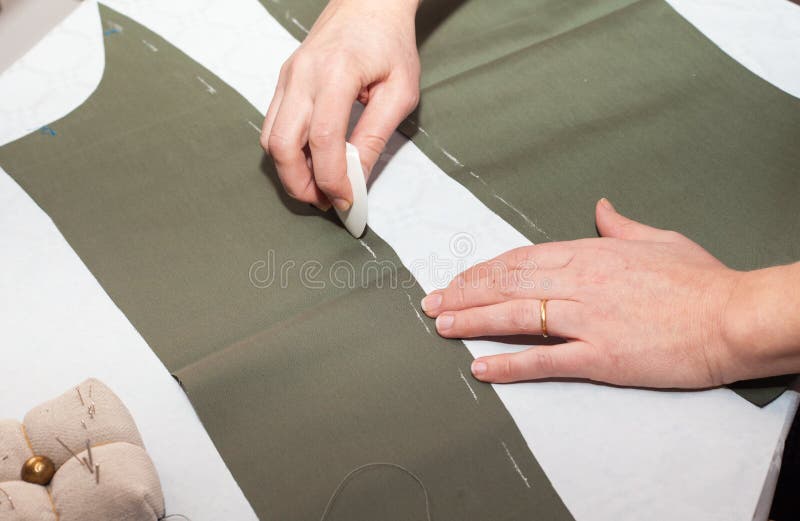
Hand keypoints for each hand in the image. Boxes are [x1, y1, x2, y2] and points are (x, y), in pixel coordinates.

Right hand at [261, 0, 420, 210]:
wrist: (369, 4)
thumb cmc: (389, 42)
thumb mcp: (399, 92)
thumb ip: (375, 136)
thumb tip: (358, 178)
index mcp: (336, 75)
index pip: (323, 141)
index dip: (332, 179)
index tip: (346, 201)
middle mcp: (303, 76)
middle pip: (283, 145)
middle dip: (300, 184)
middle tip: (325, 202)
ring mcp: (288, 78)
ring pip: (270, 138)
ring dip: (290, 171)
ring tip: (318, 186)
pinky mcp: (284, 82)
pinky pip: (273, 125)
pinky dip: (287, 151)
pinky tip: (310, 161)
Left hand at [421, 198, 749, 387]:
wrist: (734, 316)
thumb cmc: (700, 279)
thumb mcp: (659, 239)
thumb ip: (621, 226)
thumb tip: (601, 208)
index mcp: (591, 253)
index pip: (521, 259)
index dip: (484, 270)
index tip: (459, 279)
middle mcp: (581, 282)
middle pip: (508, 283)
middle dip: (464, 293)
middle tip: (432, 302)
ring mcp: (588, 319)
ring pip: (516, 315)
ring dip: (474, 320)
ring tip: (442, 326)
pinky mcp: (601, 356)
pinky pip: (545, 360)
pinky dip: (510, 364)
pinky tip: (482, 367)